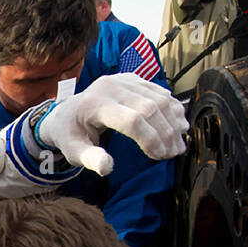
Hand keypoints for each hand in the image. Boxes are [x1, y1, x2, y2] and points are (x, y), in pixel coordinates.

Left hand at [36, 73, 186, 170]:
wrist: (68, 112)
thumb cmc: (72, 135)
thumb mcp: (73, 151)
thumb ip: (90, 159)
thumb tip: (107, 168)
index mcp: (94, 104)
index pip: (131, 119)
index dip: (150, 139)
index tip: (158, 157)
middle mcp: (110, 86)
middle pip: (149, 107)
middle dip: (165, 133)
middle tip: (173, 154)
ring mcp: (123, 80)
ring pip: (159, 98)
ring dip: (173, 122)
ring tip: (179, 144)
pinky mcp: (133, 79)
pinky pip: (159, 91)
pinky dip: (172, 109)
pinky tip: (179, 126)